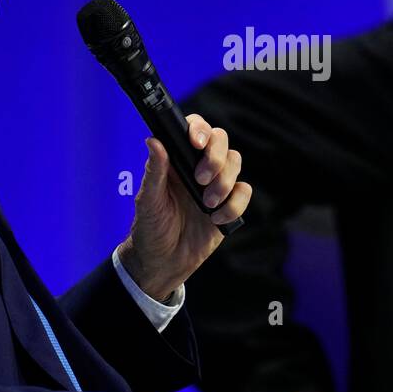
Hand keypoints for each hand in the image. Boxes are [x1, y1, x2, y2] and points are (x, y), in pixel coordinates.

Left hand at [119, 114, 251, 300]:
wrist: (164, 262)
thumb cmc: (150, 228)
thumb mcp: (148, 200)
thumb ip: (154, 171)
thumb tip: (153, 141)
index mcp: (177, 160)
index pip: (195, 130)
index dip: (200, 129)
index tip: (196, 143)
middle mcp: (198, 166)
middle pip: (221, 141)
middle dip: (215, 157)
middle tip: (200, 179)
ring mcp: (216, 184)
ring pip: (235, 163)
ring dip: (224, 182)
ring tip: (206, 204)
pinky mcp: (229, 204)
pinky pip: (244, 192)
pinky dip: (233, 204)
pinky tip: (216, 219)